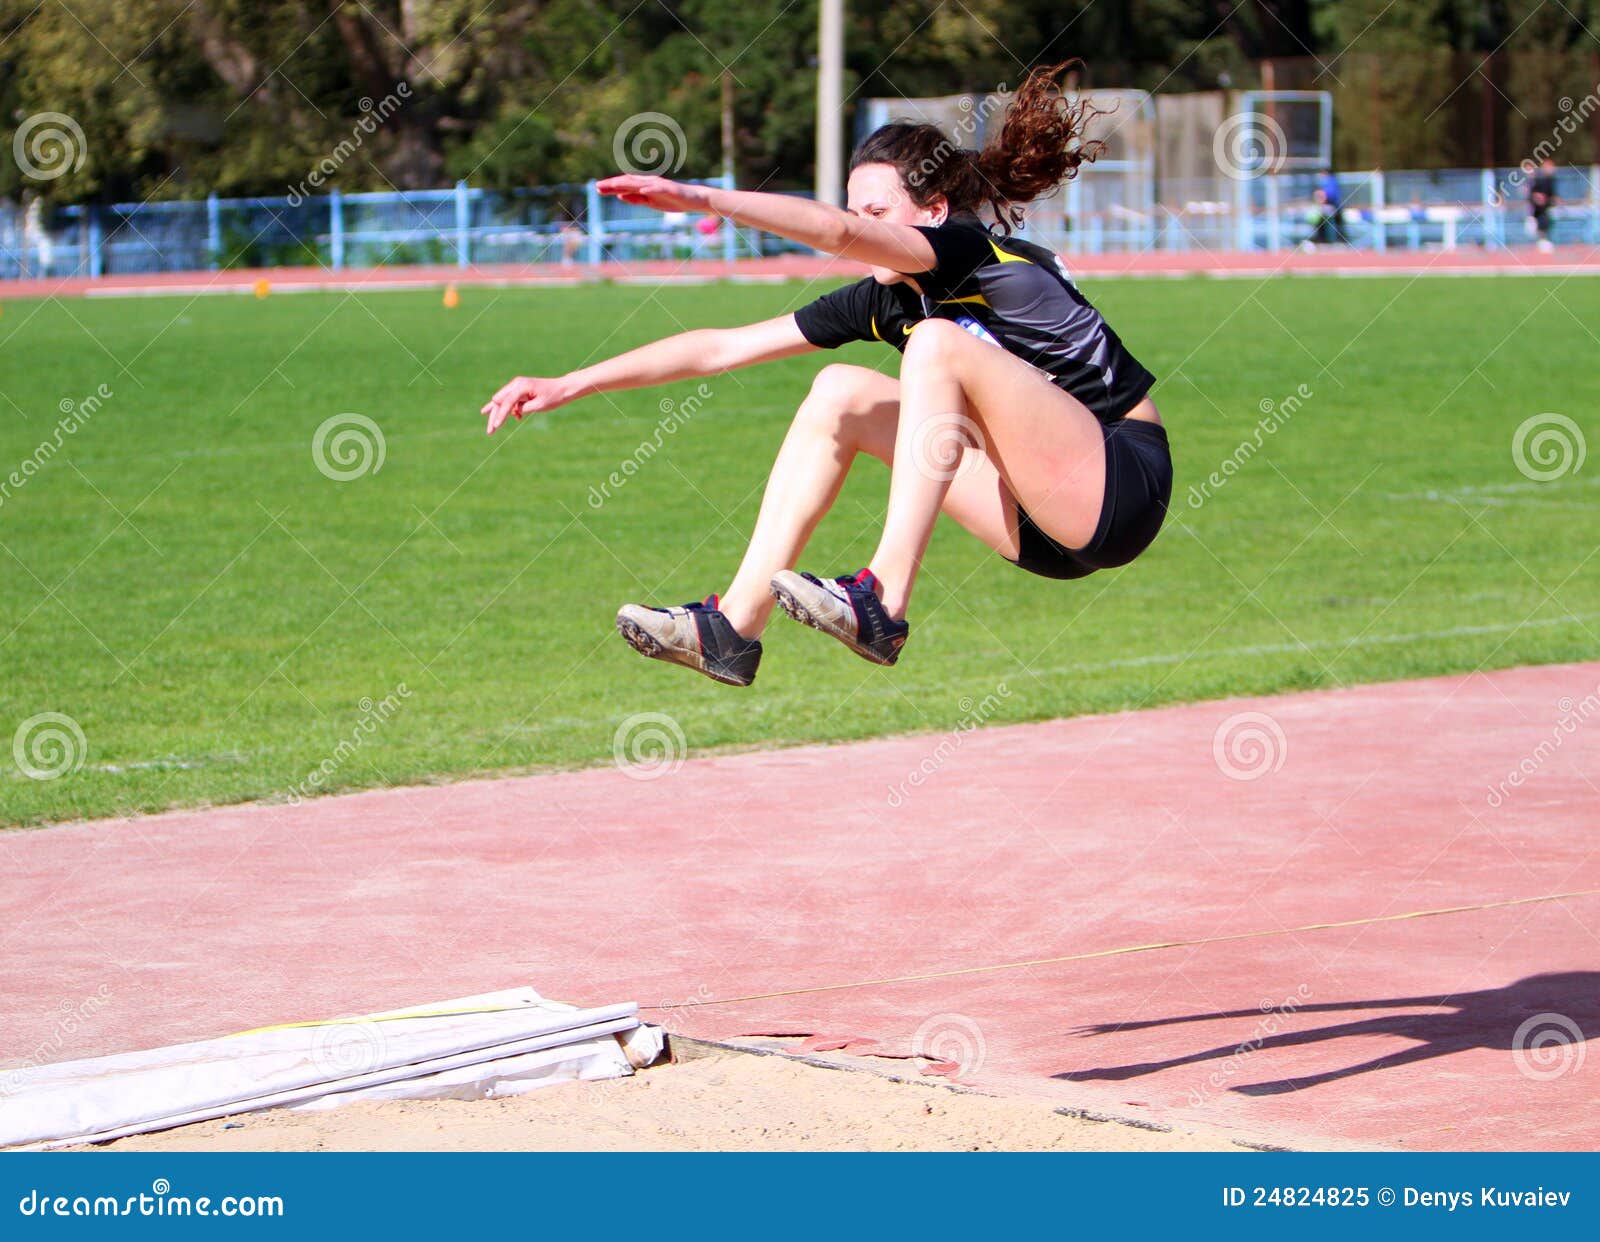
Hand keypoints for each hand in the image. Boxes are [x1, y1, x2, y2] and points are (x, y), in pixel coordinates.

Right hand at [481, 375, 573, 434]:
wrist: (563, 388)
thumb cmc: (553, 396)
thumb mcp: (540, 405)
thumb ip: (524, 408)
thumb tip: (512, 411)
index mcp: (521, 385)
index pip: (506, 402)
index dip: (500, 415)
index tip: (496, 426)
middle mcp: (516, 384)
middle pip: (499, 401)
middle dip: (493, 416)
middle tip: (489, 431)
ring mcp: (517, 387)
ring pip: (501, 402)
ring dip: (497, 414)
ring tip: (492, 429)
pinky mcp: (519, 391)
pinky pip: (509, 402)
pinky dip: (509, 410)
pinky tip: (517, 417)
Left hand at [595, 174, 713, 214]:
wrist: (694, 199)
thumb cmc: (673, 200)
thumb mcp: (651, 202)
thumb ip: (637, 198)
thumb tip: (621, 195)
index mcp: (644, 186)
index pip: (624, 186)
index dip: (610, 187)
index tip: (597, 189)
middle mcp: (649, 182)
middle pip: (628, 182)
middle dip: (612, 184)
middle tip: (597, 186)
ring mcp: (659, 185)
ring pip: (639, 183)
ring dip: (626, 184)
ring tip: (613, 185)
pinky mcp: (669, 188)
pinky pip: (657, 188)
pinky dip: (648, 189)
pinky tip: (640, 190)